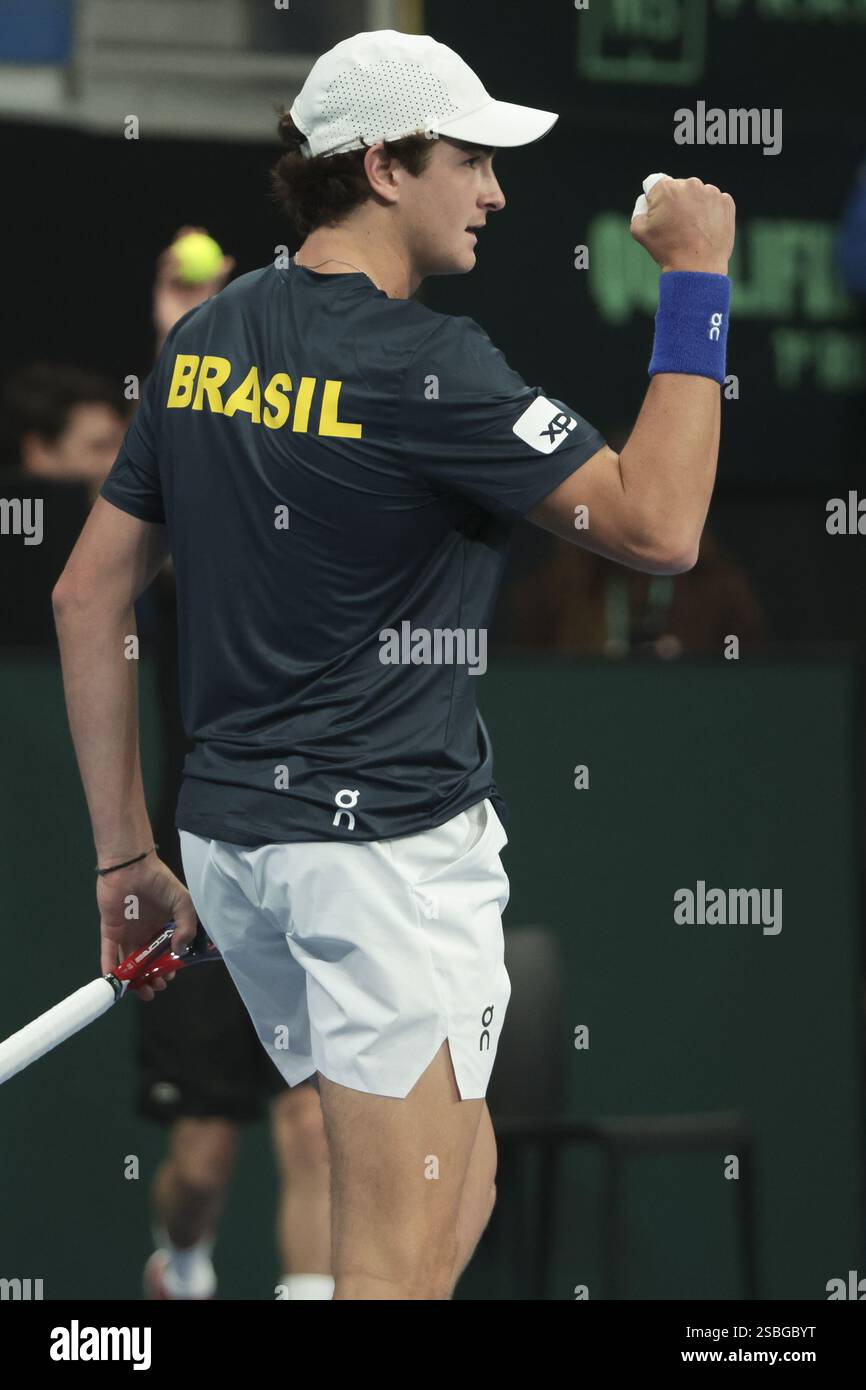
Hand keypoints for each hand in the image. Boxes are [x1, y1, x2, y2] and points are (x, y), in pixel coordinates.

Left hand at [96, 852, 199, 1000]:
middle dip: (152, 978)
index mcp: (162, 927)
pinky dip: (110, 968)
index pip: (164, 953)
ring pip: (129, 963)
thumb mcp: (183, 902)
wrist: (131, 867)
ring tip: (144, 991)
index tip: (171, 975)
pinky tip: (117, 981)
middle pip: (147, 963)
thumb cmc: (159, 881)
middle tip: (157, 986)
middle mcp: (144, 933)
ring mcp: (126, 933)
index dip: (168, 967)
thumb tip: (180, 950)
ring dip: (134, 979)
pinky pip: (109, 953)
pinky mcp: (110, 931)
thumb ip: (186, 926)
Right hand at [153, 225, 234, 347]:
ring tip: (182, 246)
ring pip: (168, 263)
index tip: (202, 231)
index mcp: (190, 278)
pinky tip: (179, 261)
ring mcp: (167, 285)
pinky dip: (171, 268)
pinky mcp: (159, 293)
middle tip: (190, 230)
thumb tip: (229, 259)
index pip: (192, 255)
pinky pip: (165, 276)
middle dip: (181, 240)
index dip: (195, 242)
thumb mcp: (210, 292)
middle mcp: (177, 279)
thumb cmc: (202, 316)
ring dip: (174, 252)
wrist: (190, 334)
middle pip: (178, 254)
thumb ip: (217, 276)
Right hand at [630, 177, 734, 274]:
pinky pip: (715, 202)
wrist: (697, 268)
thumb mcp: (639, 231)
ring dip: (694, 206)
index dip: (654, 200)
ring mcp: (711, 192)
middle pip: (678, 188)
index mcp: (666, 188)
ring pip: (698, 194)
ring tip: (693, 230)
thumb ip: (639, 209)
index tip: (660, 215)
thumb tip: (647, 201)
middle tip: (677, 226)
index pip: (655, 184)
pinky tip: (705, 229)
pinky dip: (711, 212)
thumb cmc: (667, 250)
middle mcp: (690, 184)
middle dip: (676, 202)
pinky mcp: (726, 202)